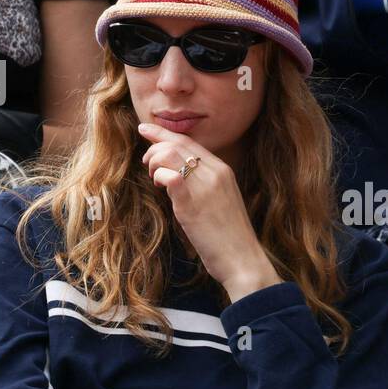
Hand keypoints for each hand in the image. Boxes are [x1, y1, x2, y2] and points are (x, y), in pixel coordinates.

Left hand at [139, 123, 280, 300]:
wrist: (242, 258)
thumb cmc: (230, 236)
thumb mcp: (222, 201)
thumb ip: (204, 186)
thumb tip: (177, 178)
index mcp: (223, 170)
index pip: (190, 142)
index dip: (165, 133)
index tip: (147, 129)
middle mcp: (215, 173)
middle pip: (177, 144)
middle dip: (154, 146)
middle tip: (145, 161)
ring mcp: (204, 187)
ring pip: (169, 155)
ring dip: (154, 162)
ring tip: (153, 178)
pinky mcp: (191, 204)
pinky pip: (169, 176)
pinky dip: (159, 177)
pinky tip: (159, 187)